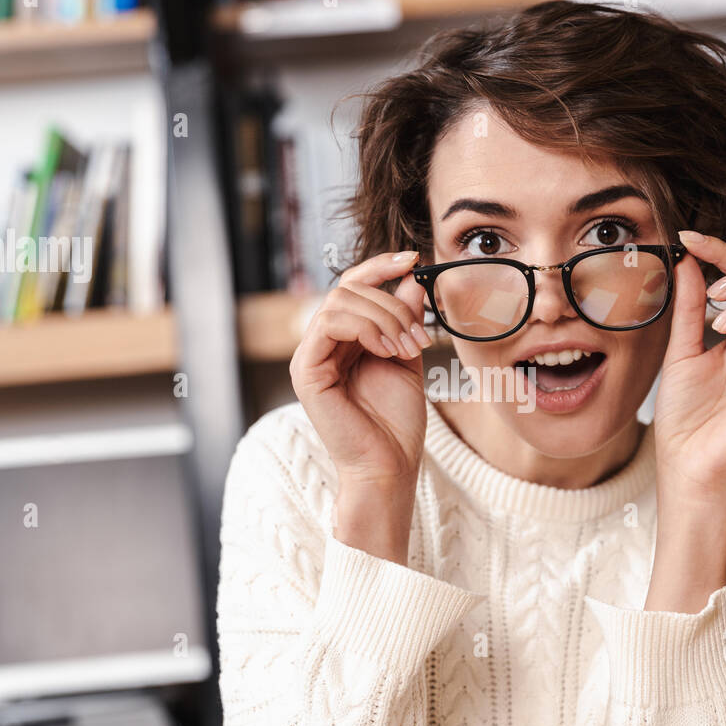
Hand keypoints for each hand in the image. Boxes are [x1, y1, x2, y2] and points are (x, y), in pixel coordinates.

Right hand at [289, 251, 432, 561]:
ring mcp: (309, 358)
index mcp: (342, 341)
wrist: (390, 466)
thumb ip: (405, 318)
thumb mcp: (407, 356)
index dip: (380, 266)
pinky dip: (365, 327)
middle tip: (419, 336)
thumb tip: (410, 277)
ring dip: (383, 317)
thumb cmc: (397, 422)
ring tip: (407, 348)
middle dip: (391, 304)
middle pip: (348, 289)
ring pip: (339, 301)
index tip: (414, 259)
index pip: (352, 286)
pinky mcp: (305, 371)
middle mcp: (320, 345)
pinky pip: (329, 324)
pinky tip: (387, 349)